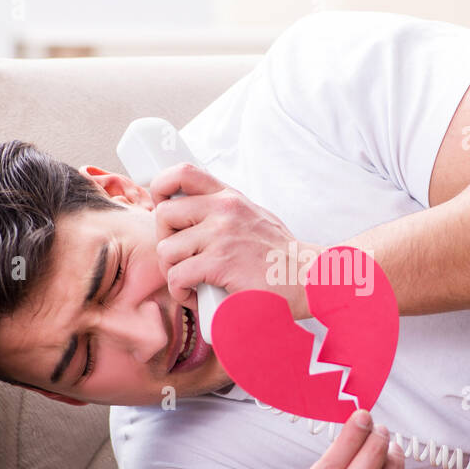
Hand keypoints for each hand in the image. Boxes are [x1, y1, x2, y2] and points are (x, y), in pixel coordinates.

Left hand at [149, 162, 320, 320]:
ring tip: (190, 282)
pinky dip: (181, 291)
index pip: (182, 173)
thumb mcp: (253, 217)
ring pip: (167, 249)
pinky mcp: (220, 263)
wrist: (308, 278)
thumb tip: (194, 215)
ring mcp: (221, 235)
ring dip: (173, 272)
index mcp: (230, 197)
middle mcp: (224, 210)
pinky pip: (178, 276)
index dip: (161, 190)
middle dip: (165, 241)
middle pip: (164, 214)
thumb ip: (225, 212)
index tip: (167, 214)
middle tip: (181, 258)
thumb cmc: (280, 256)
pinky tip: (196, 295)